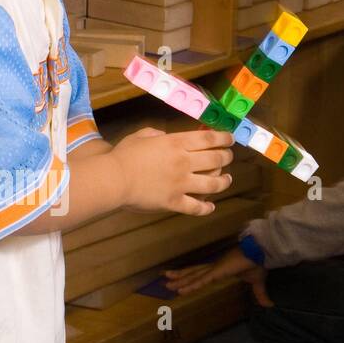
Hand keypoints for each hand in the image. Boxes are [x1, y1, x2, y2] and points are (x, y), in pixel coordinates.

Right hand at [110, 127, 233, 215]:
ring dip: (224, 181)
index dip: (224, 138)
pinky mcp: (174, 202)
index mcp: (177, 144)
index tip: (230, 139)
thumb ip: (157, 134)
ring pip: (213, 184)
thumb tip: (165, 137)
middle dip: (226, 157)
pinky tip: (210, 207)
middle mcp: (185, 162)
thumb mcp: (141, 136)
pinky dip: (205, 208)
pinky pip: (195, 207)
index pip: (210, 139)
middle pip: (216, 159)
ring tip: (227, 179)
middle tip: (228, 156)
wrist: (113, 179)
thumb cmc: (124, 155)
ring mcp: (181, 184)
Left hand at [164, 247, 271, 305]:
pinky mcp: (217, 271)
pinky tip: (180, 291)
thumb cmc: (259, 263)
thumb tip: (269, 305)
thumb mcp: (258, 281)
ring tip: (165, 283)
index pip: (202, 272)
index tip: (179, 277)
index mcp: (222, 268)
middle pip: (193, 272)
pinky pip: (201, 281)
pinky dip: (190, 286)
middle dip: (179, 275)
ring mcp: (215, 268)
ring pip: (193, 276)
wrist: (262, 252)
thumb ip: (259, 293)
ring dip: (179, 280)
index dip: (191, 275)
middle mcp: (215, 266)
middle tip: (164, 278)